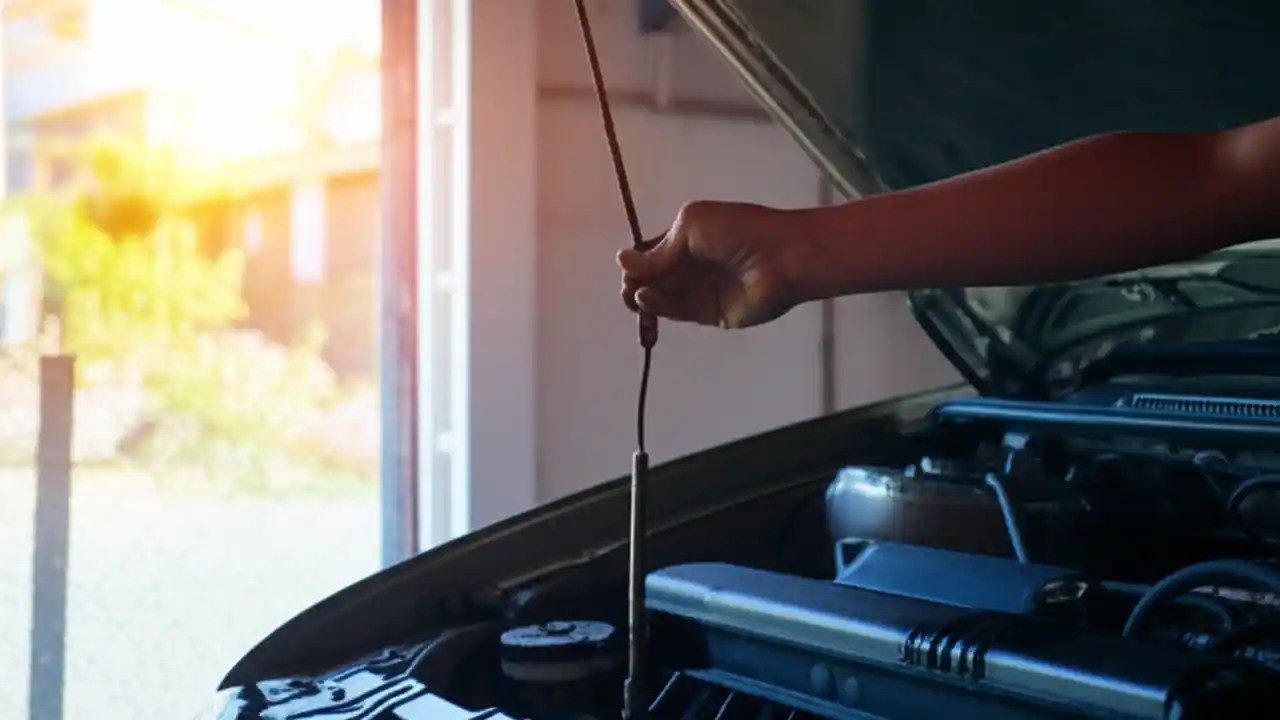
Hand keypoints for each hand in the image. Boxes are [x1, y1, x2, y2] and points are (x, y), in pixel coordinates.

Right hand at [617, 201, 799, 328]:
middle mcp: (691, 264)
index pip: (650, 252)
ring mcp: (699, 290)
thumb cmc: (739, 230)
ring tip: (637, 292)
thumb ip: (658, 250)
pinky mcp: (707, 313)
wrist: (781, 257)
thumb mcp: (692, 227)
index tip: (627, 266)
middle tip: (628, 286)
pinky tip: (647, 297)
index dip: (635, 260)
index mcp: (687, 238)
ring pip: (659, 297)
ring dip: (642, 295)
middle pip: (651, 277)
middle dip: (634, 281)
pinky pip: (675, 311)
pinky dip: (657, 305)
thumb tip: (621, 259)